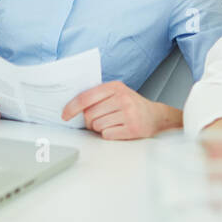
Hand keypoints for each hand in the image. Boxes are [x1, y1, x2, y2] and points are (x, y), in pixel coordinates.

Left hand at [61, 81, 175, 139]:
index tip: (64, 115)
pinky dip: (109, 134)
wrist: (156, 116)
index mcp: (115, 87)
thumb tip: (73, 108)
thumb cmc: (131, 105)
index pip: (86, 97)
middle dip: (90, 121)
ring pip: (97, 126)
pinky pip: (107, 134)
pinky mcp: (133, 128)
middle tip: (99, 120)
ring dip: (100, 128)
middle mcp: (122, 98)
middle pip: (89, 115)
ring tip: (112, 123)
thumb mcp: (116, 93)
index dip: (72, 108)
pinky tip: (118, 129)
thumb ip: (98, 96)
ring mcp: (128, 113)